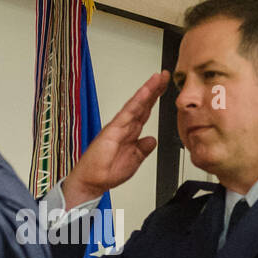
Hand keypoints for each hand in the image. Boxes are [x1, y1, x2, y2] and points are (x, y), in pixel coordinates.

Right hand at [61, 71, 167, 207]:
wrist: (92, 181)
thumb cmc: (107, 171)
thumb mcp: (134, 160)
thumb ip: (143, 149)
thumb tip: (152, 139)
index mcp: (130, 132)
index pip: (145, 111)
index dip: (155, 98)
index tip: (165, 86)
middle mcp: (125, 126)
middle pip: (143, 104)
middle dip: (154, 89)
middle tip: (164, 75)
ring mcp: (119, 126)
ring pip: (136, 104)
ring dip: (147, 90)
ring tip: (157, 78)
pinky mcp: (113, 130)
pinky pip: (128, 112)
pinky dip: (137, 101)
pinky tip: (146, 92)